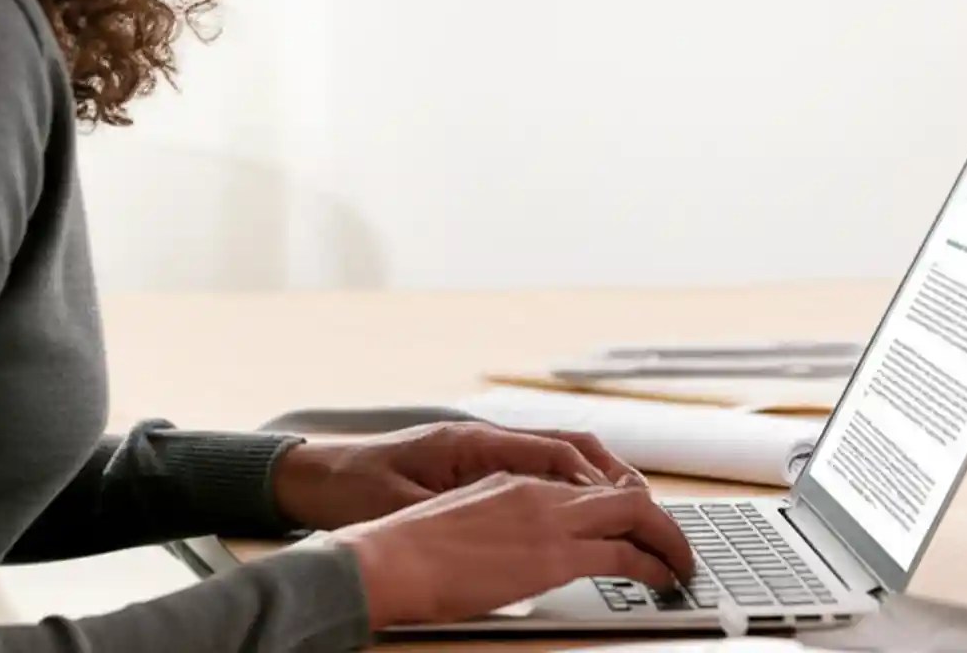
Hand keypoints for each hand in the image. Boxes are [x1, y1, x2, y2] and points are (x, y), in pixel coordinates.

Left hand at [273, 421, 646, 529]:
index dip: (608, 484)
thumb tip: (529, 526)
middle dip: (618, 479)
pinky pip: (534, 470)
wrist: (313, 478)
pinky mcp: (471, 467)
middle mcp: (484, 440)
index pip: (562, 454)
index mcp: (475, 443)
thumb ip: (473, 512)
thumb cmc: (355, 489)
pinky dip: (567, 488)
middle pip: (571, 449)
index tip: (641, 512)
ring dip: (597, 482)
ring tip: (629, 515)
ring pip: (556, 457)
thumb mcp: (413, 506)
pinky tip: (577, 516)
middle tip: (653, 515)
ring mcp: (479, 451)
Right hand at [329, 473, 694, 627]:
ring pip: (632, 516)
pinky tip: (661, 578)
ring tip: (680, 562)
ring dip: (665, 539)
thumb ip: (495, 521)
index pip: (584, 483)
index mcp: (513, 479)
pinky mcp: (552, 557)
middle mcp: (538, 491)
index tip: (633, 520)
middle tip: (673, 540)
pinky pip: (622, 554)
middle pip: (620, 492)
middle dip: (656, 516)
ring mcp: (548, 520)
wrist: (389, 558)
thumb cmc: (408, 548)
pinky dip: (652, 564)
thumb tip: (511, 545)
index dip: (618, 501)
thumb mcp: (460, 517)